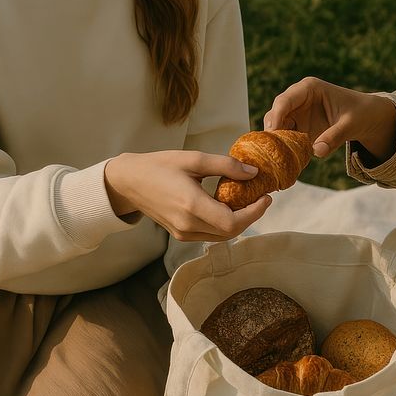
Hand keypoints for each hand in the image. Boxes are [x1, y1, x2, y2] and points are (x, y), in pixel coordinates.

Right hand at [103, 150, 271, 241]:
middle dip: (251, 217)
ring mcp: (182, 233)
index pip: (232, 222)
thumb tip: (254, 173)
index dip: (254, 213)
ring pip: (221, 236)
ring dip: (238, 222)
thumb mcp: (194, 159)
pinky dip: (224, 224)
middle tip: (261, 198)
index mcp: (191, 205)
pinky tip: (227, 206)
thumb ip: (226, 166)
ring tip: (247, 201)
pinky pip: (210, 235)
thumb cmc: (159, 165)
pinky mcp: (180, 235)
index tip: (266, 197)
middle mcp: (187, 225)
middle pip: (231, 232)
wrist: (129, 181)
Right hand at [264, 77, 395, 160]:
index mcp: (308, 88)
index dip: (276, 116)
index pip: (284, 100)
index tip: (272, 134)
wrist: (367, 118)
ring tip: (277, 159)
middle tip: (271, 151)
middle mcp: (297, 99)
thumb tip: (317, 152)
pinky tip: (286, 162)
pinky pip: (285, 138)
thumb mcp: (350, 124)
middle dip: (271, 132)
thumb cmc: (360, 113)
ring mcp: (296, 114)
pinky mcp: (298, 128)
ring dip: (276, 143)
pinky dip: (284, 149)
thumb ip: (334, 136)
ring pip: (276, 127)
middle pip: (275, 114)